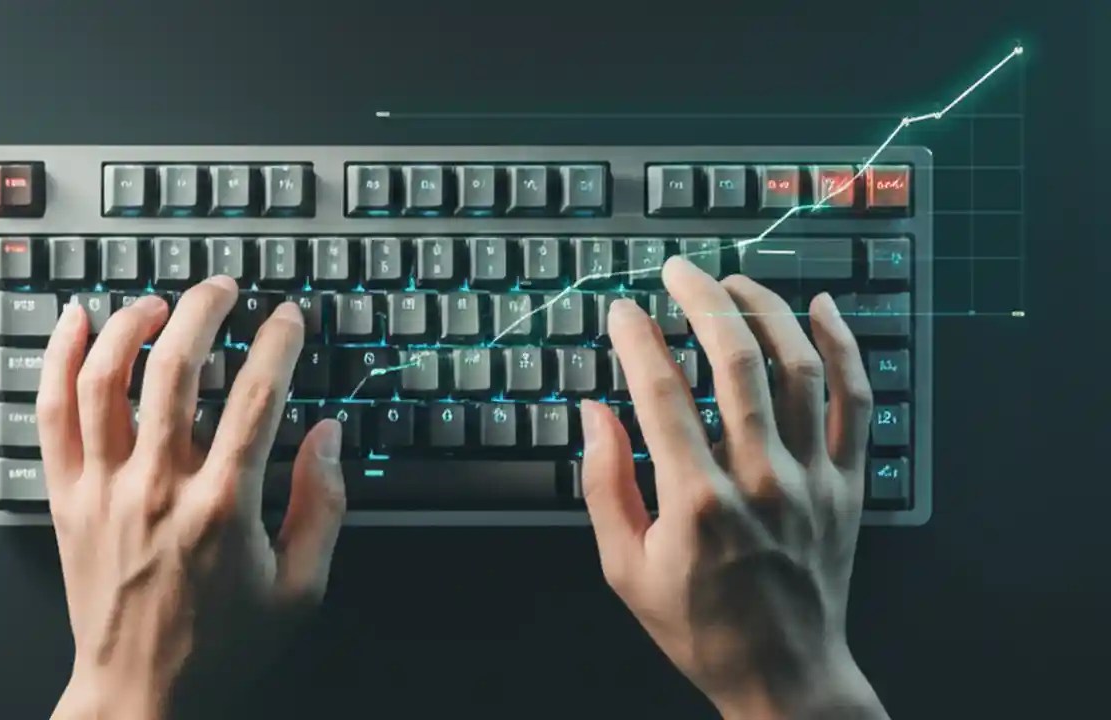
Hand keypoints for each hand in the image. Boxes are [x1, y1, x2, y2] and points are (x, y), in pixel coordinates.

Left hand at [38, 278, 346, 719]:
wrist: (139, 696)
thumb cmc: (220, 647)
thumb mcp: (300, 589)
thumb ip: (321, 506)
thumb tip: (329, 437)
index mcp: (223, 508)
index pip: (257, 396)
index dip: (278, 343)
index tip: (289, 318)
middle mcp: (158, 487)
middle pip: (176, 368)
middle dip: (204, 309)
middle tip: (223, 288)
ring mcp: (104, 489)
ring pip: (106, 378)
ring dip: (133, 324)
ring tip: (159, 302)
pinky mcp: (66, 498)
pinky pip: (51, 413)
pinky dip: (60, 357)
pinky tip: (78, 322)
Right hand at [580, 257, 887, 719]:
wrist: (786, 675)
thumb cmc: (698, 626)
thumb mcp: (624, 568)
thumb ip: (604, 485)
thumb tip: (594, 413)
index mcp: (697, 502)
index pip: (661, 392)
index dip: (637, 338)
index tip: (622, 309)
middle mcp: (759, 480)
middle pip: (734, 362)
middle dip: (700, 302)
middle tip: (677, 271)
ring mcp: (812, 479)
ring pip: (797, 368)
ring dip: (765, 311)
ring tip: (734, 281)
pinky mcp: (847, 484)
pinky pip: (857, 402)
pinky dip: (844, 349)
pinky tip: (820, 309)